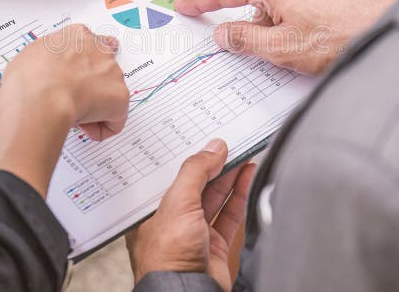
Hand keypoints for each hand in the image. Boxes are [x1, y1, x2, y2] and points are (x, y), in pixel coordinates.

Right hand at [0, 24, 128, 196]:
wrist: (41, 96)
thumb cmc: (29, 78)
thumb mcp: (30, 55)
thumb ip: (47, 58)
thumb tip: (45, 70)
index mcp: (77, 35)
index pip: (92, 43)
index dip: (86, 64)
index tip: (80, 75)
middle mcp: (99, 50)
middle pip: (104, 69)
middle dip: (92, 86)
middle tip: (72, 100)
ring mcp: (113, 72)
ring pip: (109, 94)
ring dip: (95, 106)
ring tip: (73, 114)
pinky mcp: (121, 96)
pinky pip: (115, 119)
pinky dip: (102, 128)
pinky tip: (84, 128)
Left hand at [126, 139, 254, 291]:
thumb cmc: (168, 258)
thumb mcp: (178, 204)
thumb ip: (196, 172)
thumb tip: (213, 148)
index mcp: (151, 211)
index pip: (170, 175)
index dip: (189, 157)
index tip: (206, 140)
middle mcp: (171, 221)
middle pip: (196, 184)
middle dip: (214, 165)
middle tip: (231, 145)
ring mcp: (194, 234)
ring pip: (215, 197)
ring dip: (230, 176)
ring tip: (243, 155)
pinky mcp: (215, 246)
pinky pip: (229, 214)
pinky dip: (239, 195)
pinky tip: (247, 177)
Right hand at [175, 0, 398, 74]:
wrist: (390, 25)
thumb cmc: (341, 36)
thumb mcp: (282, 48)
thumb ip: (245, 39)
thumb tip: (222, 34)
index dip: (201, 1)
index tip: (184, 4)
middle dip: (252, 21)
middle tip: (264, 46)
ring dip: (280, 20)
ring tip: (303, 44)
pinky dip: (298, 14)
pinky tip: (316, 33)